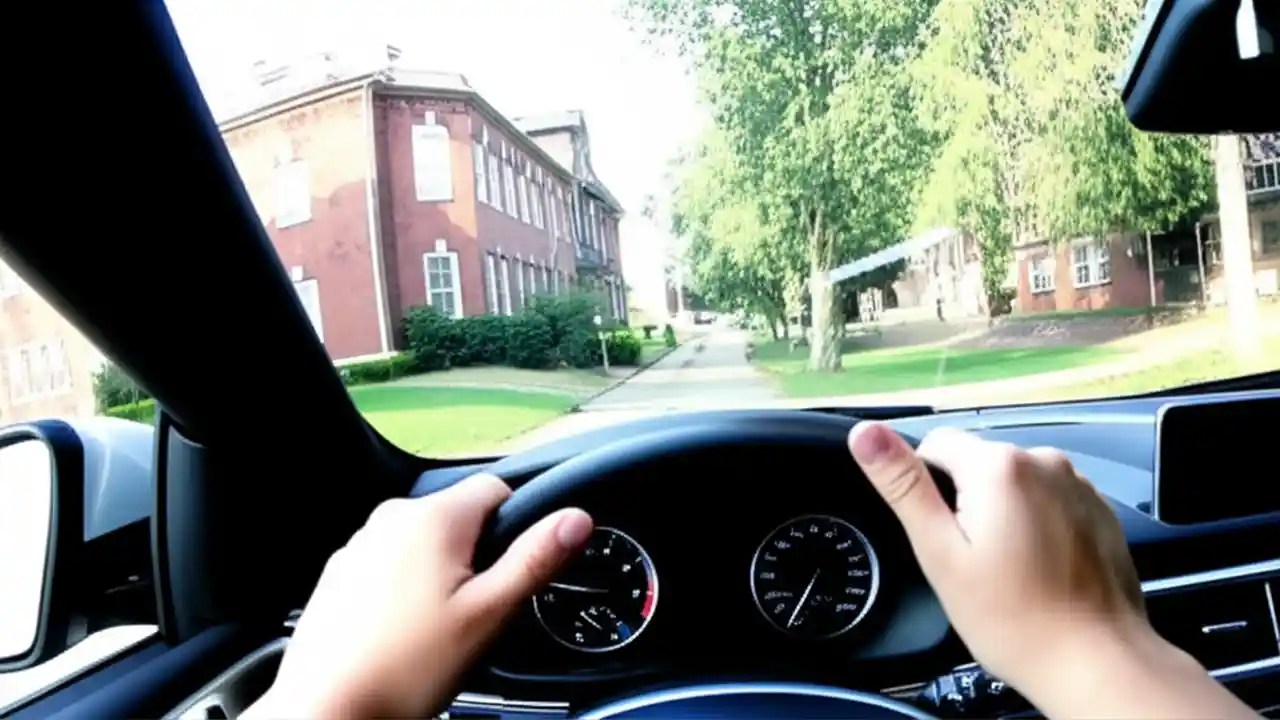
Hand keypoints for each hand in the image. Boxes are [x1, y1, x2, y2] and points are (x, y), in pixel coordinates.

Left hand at [246, 474, 592, 718]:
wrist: (327, 708)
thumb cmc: (405, 668)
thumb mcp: (488, 614)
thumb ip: (535, 560)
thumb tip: (576, 519)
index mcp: (433, 519)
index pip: (497, 488)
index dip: (517, 526)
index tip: (512, 571)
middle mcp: (391, 518)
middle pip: (459, 519)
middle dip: (477, 558)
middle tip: (476, 612)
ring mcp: (360, 545)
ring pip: (424, 545)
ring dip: (440, 575)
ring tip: (436, 630)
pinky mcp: (341, 574)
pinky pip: (390, 566)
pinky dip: (404, 591)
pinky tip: (403, 634)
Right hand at [848, 423, 1255, 718]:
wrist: (1097, 662)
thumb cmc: (1012, 617)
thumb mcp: (940, 553)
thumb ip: (902, 485)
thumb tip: (865, 432)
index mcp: (998, 465)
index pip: (934, 445)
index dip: (926, 490)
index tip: (942, 537)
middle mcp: (1043, 460)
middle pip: (976, 462)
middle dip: (966, 502)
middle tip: (973, 561)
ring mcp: (1077, 484)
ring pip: (1012, 482)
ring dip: (1002, 512)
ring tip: (1009, 568)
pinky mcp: (1097, 509)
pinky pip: (1048, 500)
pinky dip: (1036, 524)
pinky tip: (1039, 567)